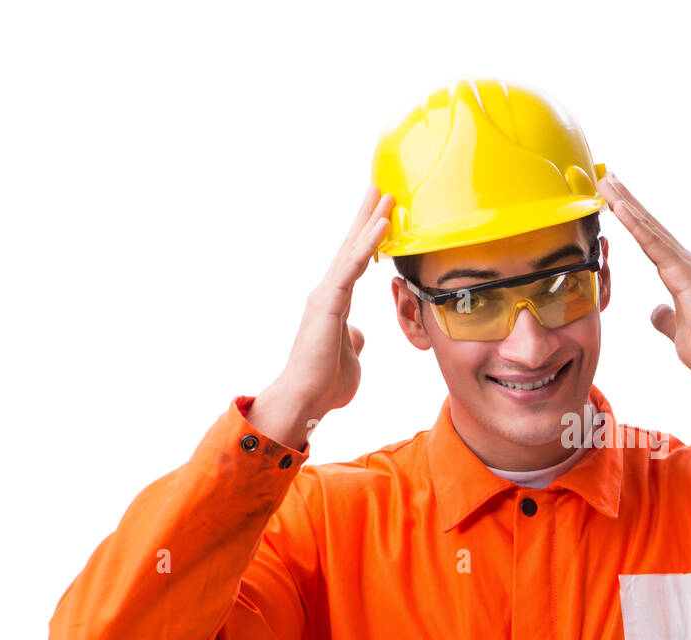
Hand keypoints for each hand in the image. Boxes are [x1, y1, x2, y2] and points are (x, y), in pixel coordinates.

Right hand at [249, 185, 392, 448]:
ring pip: (352, 251)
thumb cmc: (324, 383)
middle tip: (382, 188)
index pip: (355, 261)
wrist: (305, 400)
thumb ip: (353, 339)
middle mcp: (328, 293)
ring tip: (385, 196)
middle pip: (351, 247)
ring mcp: (326, 296)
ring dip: (370, 222)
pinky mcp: (328, 303)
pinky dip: (366, 245)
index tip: (382, 214)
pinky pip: (351, 268)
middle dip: (367, 217)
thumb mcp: (349, 356)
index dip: (368, 237)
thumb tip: (358, 332)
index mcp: (335, 303)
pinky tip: (381, 226)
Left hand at [597, 172, 690, 396]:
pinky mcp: (684, 274)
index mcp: (679, 273)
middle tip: (605, 176)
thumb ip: (665, 317)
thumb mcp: (676, 329)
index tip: (612, 199)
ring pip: (648, 228)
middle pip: (647, 224)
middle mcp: (683, 262)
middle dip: (625, 200)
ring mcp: (685, 265)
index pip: (649, 239)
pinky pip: (653, 245)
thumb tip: (655, 311)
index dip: (631, 218)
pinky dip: (636, 225)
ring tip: (606, 181)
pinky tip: (620, 208)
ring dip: (625, 203)